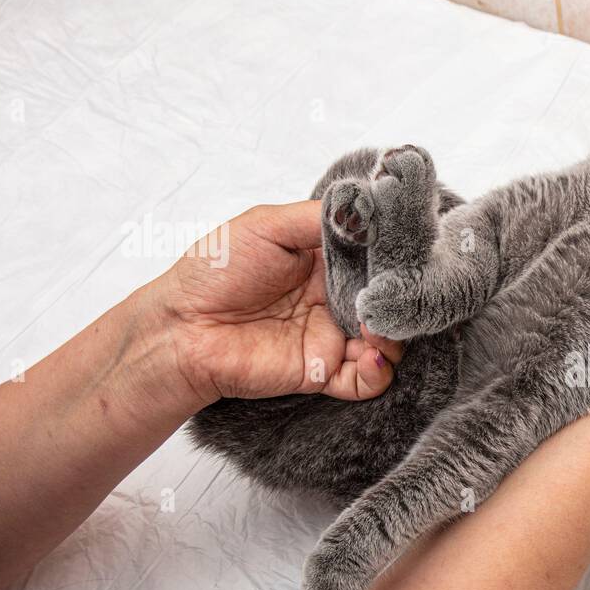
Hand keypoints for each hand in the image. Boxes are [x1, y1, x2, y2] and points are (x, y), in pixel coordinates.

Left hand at [147, 201, 402, 406]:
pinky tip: (371, 354)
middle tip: (395, 293)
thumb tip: (369, 209)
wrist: (182, 326)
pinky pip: (368, 380)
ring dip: (394, 335)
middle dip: (399, 298)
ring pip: (388, 341)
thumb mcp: (267, 224)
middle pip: (389, 301)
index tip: (407, 252)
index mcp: (326, 261)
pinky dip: (380, 371)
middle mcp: (335, 298)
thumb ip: (320, 216)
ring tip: (376, 325)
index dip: (395, 257)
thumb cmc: (215, 270)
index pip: (377, 259)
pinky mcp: (323, 371)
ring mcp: (332, 336)